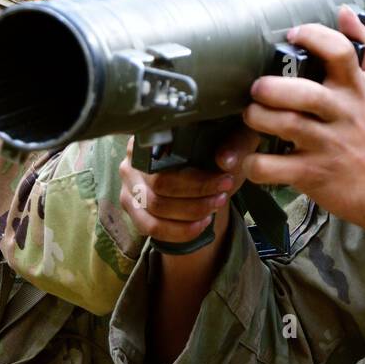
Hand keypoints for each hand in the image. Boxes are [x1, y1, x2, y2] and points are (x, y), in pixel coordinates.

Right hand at [119, 127, 257, 246]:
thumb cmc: (216, 150)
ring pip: (155, 207)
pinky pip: (150, 226)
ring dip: (190, 212)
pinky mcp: (131, 206)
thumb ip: (235, 143)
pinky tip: (200, 224)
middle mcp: (133, 157)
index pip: (167, 157)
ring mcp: (128, 183)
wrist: (207, 170)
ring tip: (215, 207)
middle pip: (160, 184)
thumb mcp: (233, 140)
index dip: (198, 175)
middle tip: (224, 195)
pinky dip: (178, 230)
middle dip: (197, 194)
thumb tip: (226, 161)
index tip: (226, 179)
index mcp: (154, 133)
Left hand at [240, 7, 364, 252]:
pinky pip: (273, 168)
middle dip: (270, 88)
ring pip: (283, 125)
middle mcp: (343, 114)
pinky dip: (253, 165)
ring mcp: (327, 146)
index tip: (293, 35)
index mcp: (357, 90)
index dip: (312, 36)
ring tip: (253, 116)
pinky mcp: (314, 175)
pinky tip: (252, 160)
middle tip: (258, 89)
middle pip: (302, 92)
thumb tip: (346, 12)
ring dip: (257, 118)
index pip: (339, 51)